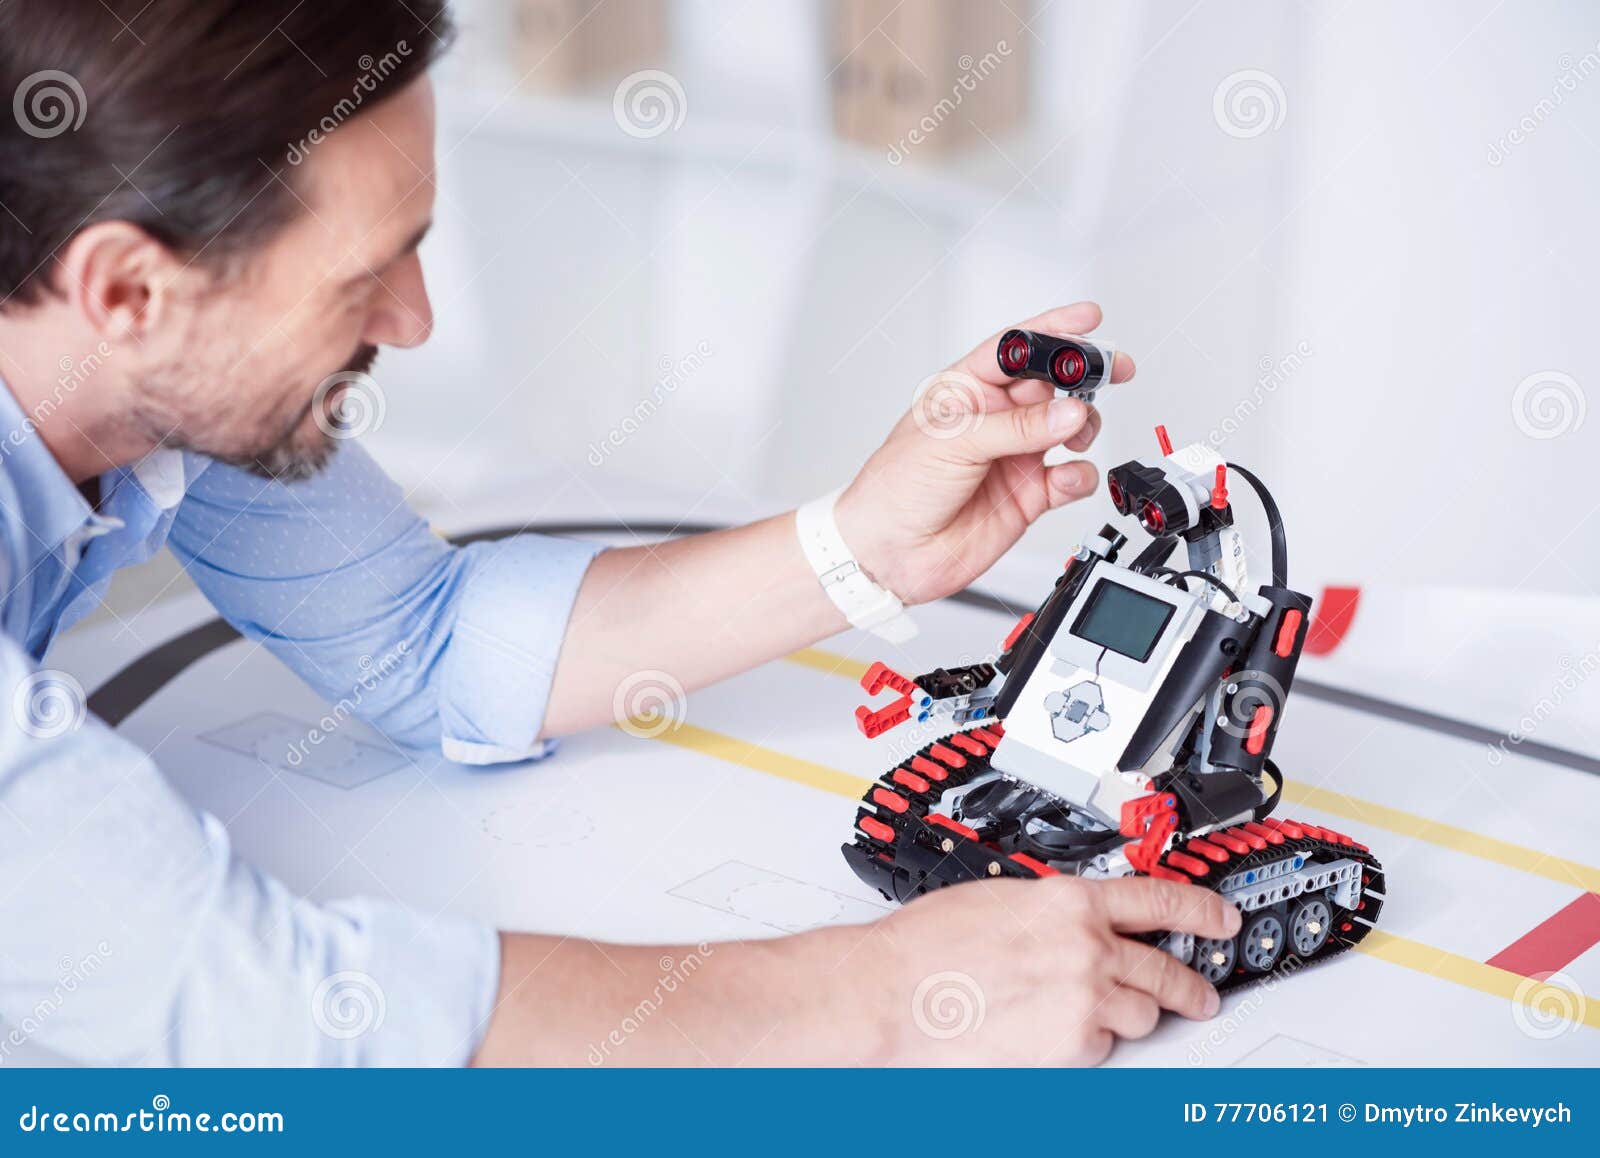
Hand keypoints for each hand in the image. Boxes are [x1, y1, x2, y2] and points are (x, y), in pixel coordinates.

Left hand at [834, 302, 1133, 605]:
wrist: (890, 553)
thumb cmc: (896, 488)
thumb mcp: (953, 443)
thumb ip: (1015, 428)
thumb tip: (1068, 412)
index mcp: (966, 391)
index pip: (1016, 349)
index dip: (1052, 330)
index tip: (1088, 319)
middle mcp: (994, 420)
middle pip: (1052, 385)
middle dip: (1085, 375)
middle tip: (1114, 370)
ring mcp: (1014, 456)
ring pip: (1070, 428)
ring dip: (1084, 426)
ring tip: (1076, 435)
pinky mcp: (1028, 495)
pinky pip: (1070, 477)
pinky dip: (1079, 475)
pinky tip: (1065, 477)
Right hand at [851, 875, 1238, 1064]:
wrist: (893, 988)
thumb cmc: (928, 944)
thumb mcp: (1000, 897)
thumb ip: (1049, 908)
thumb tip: (1073, 920)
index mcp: (1069, 899)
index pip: (1159, 898)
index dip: (1201, 908)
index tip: (1222, 917)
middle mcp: (1086, 946)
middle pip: (1163, 967)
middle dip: (1190, 984)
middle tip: (1201, 993)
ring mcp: (1084, 997)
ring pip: (1142, 1013)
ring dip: (1134, 1015)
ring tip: (1112, 1017)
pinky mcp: (1072, 1044)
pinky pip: (1104, 1047)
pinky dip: (1092, 1043)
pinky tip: (1064, 1032)